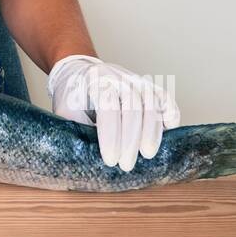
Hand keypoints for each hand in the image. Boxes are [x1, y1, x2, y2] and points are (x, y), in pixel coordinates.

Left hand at [46, 54, 180, 170]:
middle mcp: (118, 77)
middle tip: (126, 165)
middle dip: (131, 140)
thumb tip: (92, 157)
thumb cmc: (72, 96)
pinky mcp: (147, 86)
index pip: (108, 107)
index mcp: (95, 81)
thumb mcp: (65, 111)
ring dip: (152, 131)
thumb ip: (77, 129)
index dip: (111, 136)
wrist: (80, 71)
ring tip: (148, 154)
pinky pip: (164, 97)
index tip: (110, 160)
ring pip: (152, 102)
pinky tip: (167, 131)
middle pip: (133, 106)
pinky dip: (170, 113)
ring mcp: (135, 80)